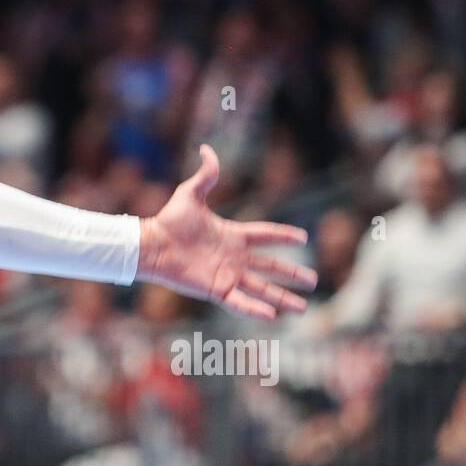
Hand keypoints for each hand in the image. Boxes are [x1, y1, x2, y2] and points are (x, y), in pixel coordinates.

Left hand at [137, 144, 317, 319]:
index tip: (304, 237)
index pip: (266, 236)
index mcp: (232, 235)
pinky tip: (272, 317)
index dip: (284, 236)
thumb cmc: (169, 220)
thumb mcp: (190, 194)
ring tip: (302, 307)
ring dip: (281, 298)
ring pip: (261, 289)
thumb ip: (205, 175)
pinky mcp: (216, 289)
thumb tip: (206, 149)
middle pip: (271, 267)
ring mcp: (227, 275)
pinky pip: (240, 302)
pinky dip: (255, 309)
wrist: (153, 244)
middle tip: (312, 281)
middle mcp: (234, 257)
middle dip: (292, 274)